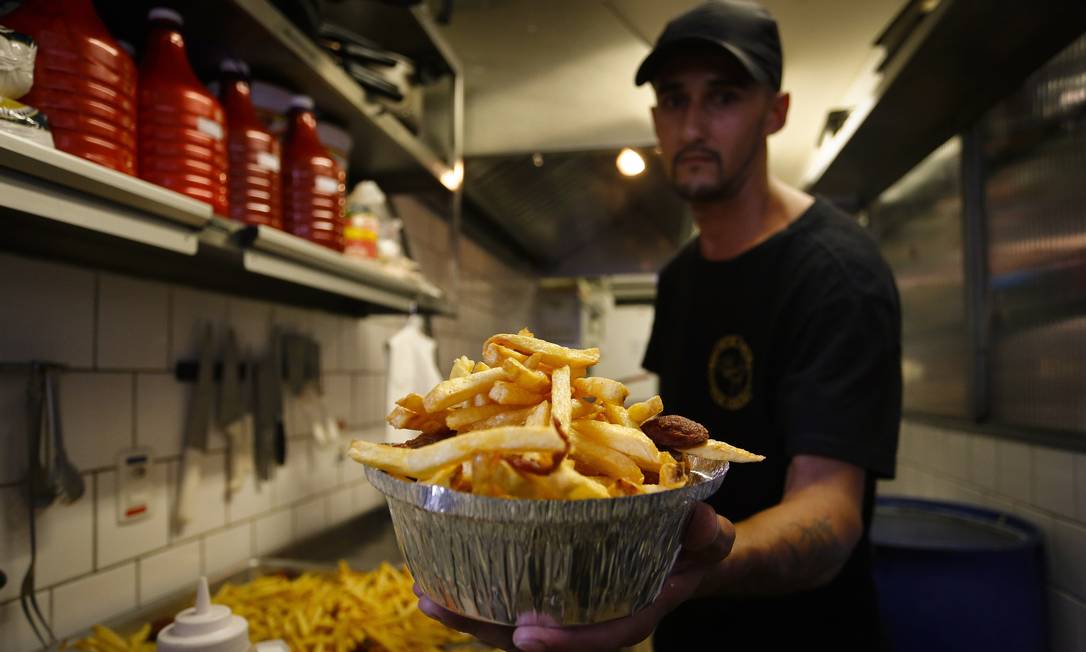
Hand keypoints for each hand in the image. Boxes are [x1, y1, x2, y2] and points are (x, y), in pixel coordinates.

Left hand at [415, 502, 734, 650]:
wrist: (685, 551)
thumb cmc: (695, 544)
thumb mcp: (711, 538)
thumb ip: (708, 535)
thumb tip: (701, 521)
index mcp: (635, 609)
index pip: (601, 635)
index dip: (566, 642)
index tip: (528, 634)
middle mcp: (594, 616)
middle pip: (539, 637)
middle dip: (488, 627)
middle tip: (440, 606)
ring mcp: (569, 607)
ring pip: (514, 621)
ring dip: (468, 611)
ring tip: (425, 593)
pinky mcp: (551, 589)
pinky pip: (510, 597)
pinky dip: (474, 588)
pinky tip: (439, 573)